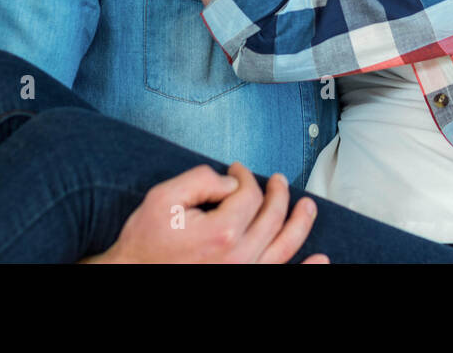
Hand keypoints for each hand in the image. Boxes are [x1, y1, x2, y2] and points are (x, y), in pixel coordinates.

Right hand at [77, 162, 328, 263]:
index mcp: (223, 231)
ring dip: (301, 223)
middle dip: (277, 193)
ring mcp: (244, 273)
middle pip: (271, 216)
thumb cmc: (144, 243)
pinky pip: (280, 275)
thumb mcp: (164, 198)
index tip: (236, 170)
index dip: (245, 175)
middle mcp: (239, 256)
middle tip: (277, 180)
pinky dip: (306, 270)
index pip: (249, 193)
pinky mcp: (242, 282)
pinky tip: (320, 261)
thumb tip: (229, 181)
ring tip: (308, 207)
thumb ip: (201, 180)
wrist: (132, 276)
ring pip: (284, 246)